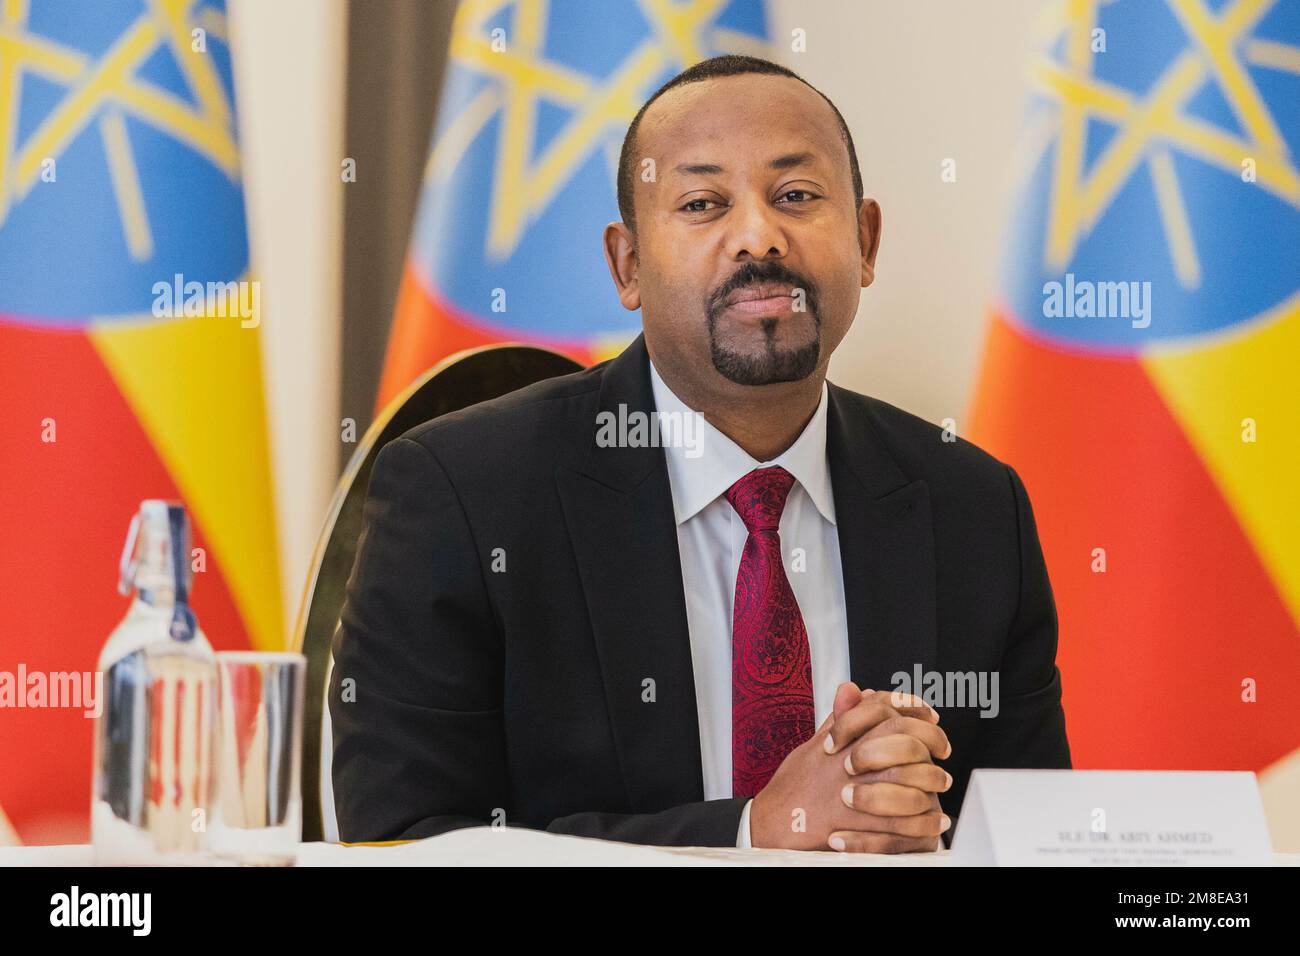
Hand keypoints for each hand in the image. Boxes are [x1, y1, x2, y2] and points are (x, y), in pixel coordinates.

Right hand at [749, 683, 951, 850]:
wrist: (771, 824)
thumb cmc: (791, 786)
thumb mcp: (810, 745)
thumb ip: (838, 719)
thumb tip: (854, 689)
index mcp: (838, 740)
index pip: (879, 709)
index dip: (909, 707)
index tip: (929, 715)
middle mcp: (845, 761)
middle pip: (899, 739)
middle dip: (929, 741)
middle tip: (944, 749)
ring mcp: (850, 793)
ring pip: (904, 779)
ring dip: (930, 781)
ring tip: (942, 783)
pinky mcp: (853, 824)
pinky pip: (898, 824)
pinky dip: (922, 823)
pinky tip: (936, 820)